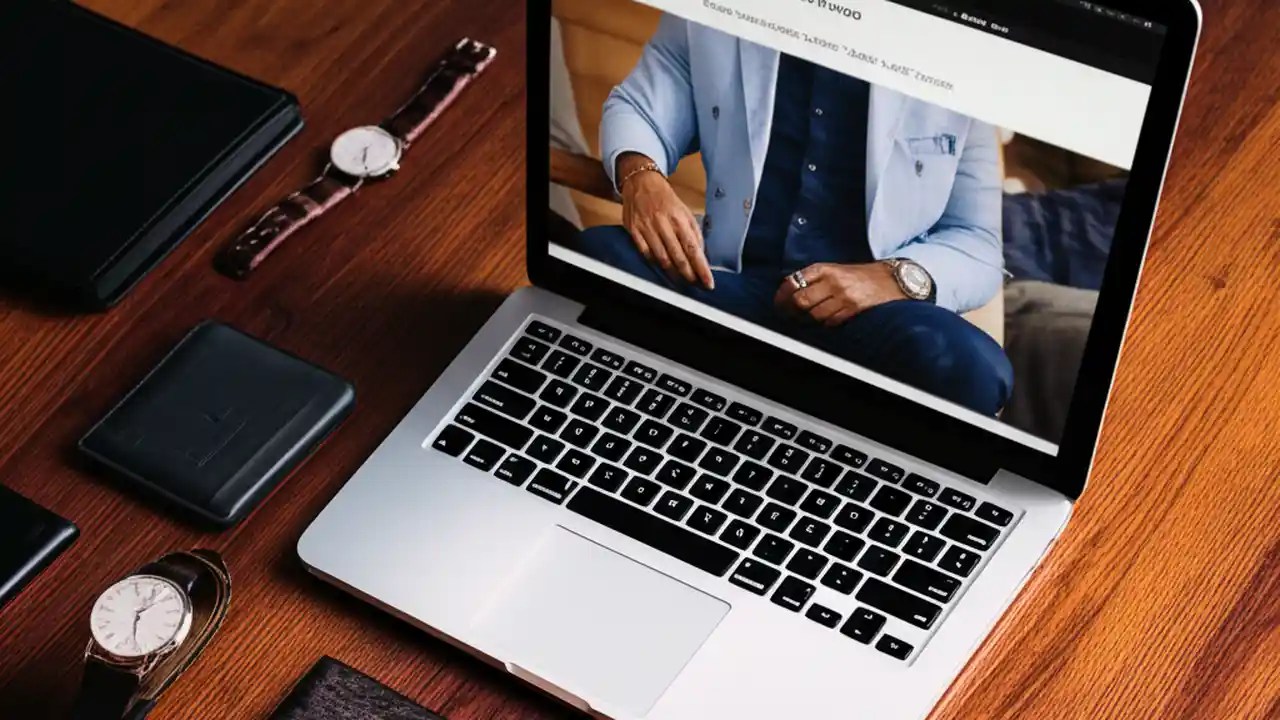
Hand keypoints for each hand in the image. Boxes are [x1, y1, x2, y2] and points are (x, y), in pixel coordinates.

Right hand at [618, 155, 713, 288]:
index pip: (693, 248)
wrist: (641, 182)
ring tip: (682, 281)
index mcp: (679, 218)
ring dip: (673, 273)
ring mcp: (647, 227)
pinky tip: (663, 270)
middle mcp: (663, 223)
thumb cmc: (665, 198)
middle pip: (678, 256)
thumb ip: (693, 231)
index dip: (701, 268)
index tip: (708, 282)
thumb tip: (701, 253)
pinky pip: (645, 253)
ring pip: (661, 257)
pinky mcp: (634, 230)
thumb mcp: (685, 210)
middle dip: (689, 274)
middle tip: (696, 285)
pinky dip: (655, 263)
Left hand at [774, 262, 906, 325]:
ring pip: (815, 314)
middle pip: (801, 300)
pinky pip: (830, 321)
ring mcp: (844, 295)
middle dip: (792, 310)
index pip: (795, 281)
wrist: (892, 279)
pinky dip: (825, 323)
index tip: (779, 302)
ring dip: (809, 319)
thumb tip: (789, 291)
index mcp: (826, 268)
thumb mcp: (836, 269)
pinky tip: (826, 319)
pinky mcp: (853, 309)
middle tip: (789, 314)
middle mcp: (834, 280)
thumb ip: (815, 278)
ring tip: (808, 318)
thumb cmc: (861, 276)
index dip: (782, 295)